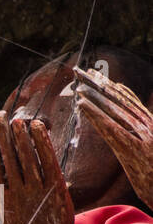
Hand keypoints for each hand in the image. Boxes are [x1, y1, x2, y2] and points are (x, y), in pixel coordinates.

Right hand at [0, 113, 86, 223]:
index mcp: (0, 196)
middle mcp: (16, 191)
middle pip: (7, 156)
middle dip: (2, 133)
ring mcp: (36, 189)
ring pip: (25, 156)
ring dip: (20, 135)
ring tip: (16, 118)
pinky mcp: (55, 188)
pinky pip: (47, 161)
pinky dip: (42, 143)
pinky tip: (38, 128)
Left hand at [76, 66, 152, 208]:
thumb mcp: (147, 152)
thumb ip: (137, 138)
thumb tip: (124, 130)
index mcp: (150, 124)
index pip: (127, 99)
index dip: (109, 85)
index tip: (93, 74)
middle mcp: (146, 125)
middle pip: (118, 100)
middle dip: (97, 84)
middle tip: (78, 70)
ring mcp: (141, 136)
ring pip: (113, 110)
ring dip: (93, 95)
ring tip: (77, 84)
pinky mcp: (133, 149)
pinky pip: (109, 128)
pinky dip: (95, 114)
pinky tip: (81, 105)